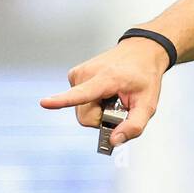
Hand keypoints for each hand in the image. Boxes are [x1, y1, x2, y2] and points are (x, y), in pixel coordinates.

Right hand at [40, 38, 169, 145]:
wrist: (141, 52)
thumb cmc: (145, 77)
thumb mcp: (148, 104)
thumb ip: (134, 126)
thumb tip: (114, 141)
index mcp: (106, 78)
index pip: (82, 94)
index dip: (62, 100)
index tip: (45, 103)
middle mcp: (87, 74)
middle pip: (84, 116)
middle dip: (102, 118)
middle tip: (119, 105)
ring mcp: (78, 73)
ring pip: (80, 110)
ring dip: (97, 109)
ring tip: (112, 95)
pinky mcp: (74, 75)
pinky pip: (79, 101)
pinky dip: (92, 101)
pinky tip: (104, 91)